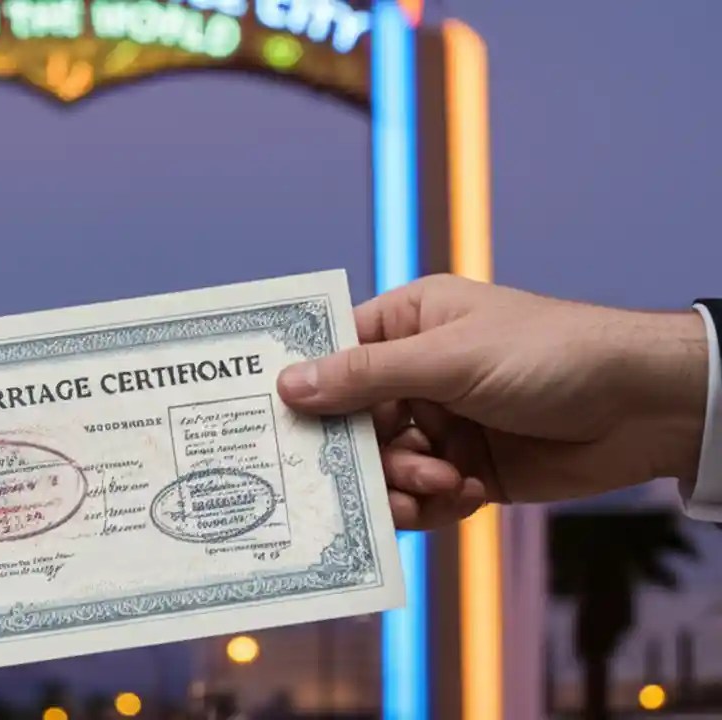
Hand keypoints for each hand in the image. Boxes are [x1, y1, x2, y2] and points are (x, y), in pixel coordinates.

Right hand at [276, 275, 708, 529]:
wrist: (644, 407)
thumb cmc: (550, 354)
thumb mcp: (449, 358)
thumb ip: (366, 375)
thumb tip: (288, 385)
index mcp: (410, 324)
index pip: (336, 354)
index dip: (307, 386)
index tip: (276, 421)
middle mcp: (418, 374)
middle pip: (353, 423)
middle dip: (367, 453)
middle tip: (382, 473)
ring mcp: (442, 424)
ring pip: (386, 467)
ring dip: (407, 484)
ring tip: (441, 485)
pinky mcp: (467, 470)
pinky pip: (424, 498)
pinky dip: (437, 505)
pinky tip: (469, 495)